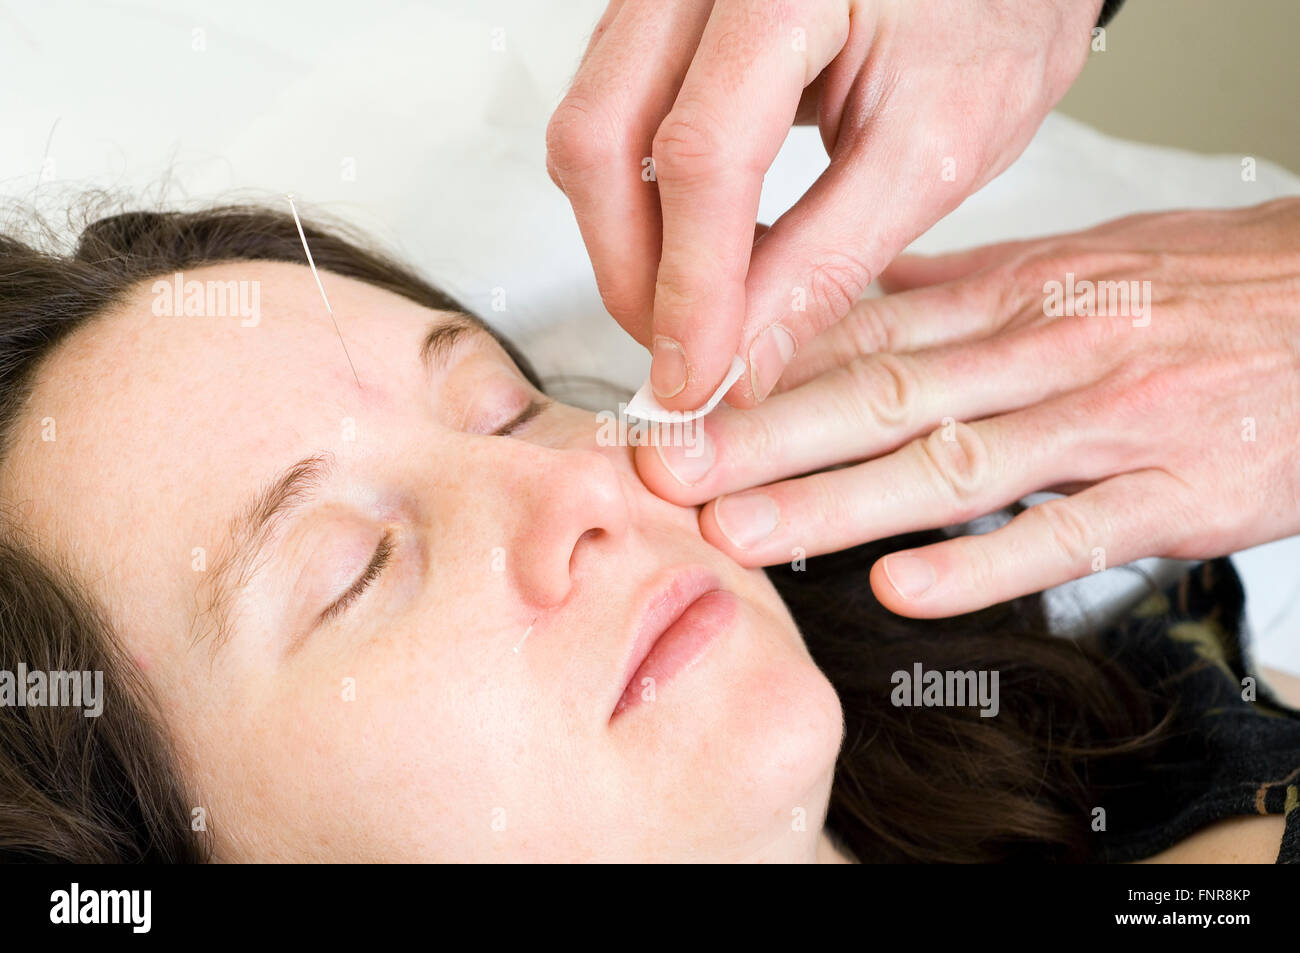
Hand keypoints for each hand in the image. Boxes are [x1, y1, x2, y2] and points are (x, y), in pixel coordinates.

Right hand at [546, 0, 1101, 410]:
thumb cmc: (993, 15)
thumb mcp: (933, 150)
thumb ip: (829, 260)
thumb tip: (740, 361)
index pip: (704, 153)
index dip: (691, 285)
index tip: (695, 377)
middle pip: (602, 139)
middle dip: (633, 272)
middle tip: (688, 356)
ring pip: (590, 131)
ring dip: (630, 241)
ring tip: (708, 302)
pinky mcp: (658, 13)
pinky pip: (610, 115)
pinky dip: (641, 199)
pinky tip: (703, 241)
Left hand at [633, 199, 1299, 616]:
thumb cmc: (1206, 288)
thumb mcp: (1073, 266)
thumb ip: (961, 288)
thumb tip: (858, 291)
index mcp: (1011, 298)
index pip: (864, 336)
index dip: (762, 375)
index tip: (679, 406)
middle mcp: (1041, 354)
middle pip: (882, 397)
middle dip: (765, 439)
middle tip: (673, 473)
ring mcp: (1102, 425)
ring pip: (952, 464)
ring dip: (839, 502)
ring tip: (746, 534)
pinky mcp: (1167, 494)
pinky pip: (1062, 533)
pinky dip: (981, 563)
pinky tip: (903, 589)